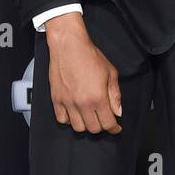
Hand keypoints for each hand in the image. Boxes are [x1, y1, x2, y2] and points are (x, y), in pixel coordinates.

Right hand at [45, 14, 122, 132]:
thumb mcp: (111, 73)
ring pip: (78, 127)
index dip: (114, 128)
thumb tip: (118, 111)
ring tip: (90, 116)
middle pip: (93, 128)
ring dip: (86, 125)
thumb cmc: (90, 56)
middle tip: (104, 119)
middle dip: (102, 126)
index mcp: (98, 97)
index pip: (108, 123)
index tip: (116, 127)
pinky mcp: (56, 99)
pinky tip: (75, 113)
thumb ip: (115, 95)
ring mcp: (68, 102)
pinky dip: (69, 120)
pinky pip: (62, 119)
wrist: (69, 46)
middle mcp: (82, 103)